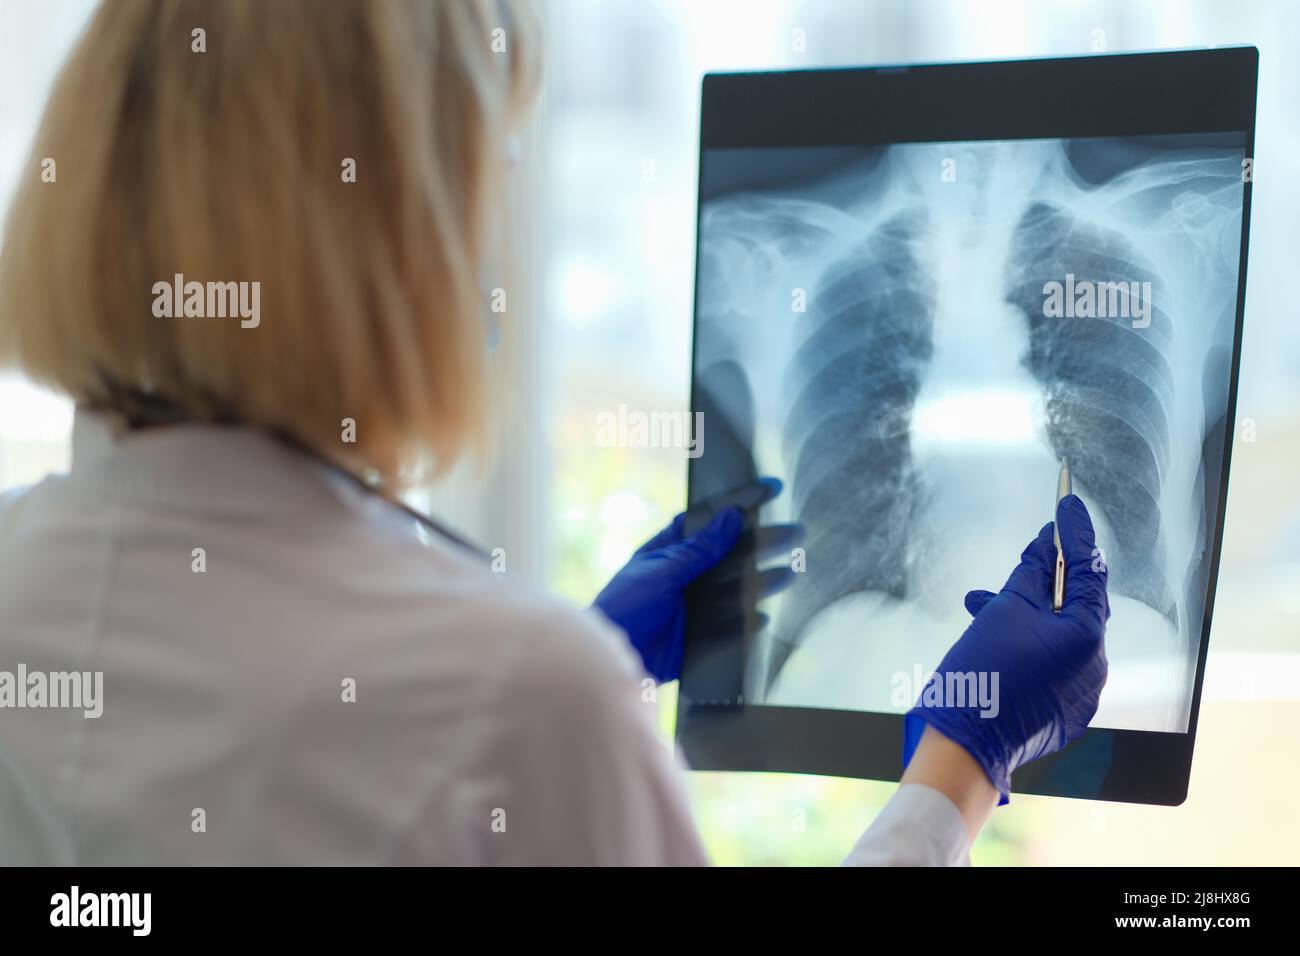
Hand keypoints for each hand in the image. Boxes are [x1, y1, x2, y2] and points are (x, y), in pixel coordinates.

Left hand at [593, 478, 800, 682]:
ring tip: (790, 573)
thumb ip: (699, 548)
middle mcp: (687, 572)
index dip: (742, 502)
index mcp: (671, 547)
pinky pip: (730, 624)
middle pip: (731, 552)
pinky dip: (746, 621)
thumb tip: (732, 517)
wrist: (609, 655)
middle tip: (796, 531)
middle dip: (764, 541)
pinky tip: (762, 616)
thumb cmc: (625, 604)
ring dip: (762, 580)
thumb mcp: (661, 570)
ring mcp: (694, 602)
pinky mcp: (699, 633)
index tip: (772, 489)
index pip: (711, 518)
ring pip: (736, 586)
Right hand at [901, 494, 1109, 801]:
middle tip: (1027, 551)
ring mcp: (1082, 693)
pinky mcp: (1063, 710)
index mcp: (1089, 637)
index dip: (1075, 533)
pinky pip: (1050, 662)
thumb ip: (1032, 573)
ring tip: (982, 604)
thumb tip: (1048, 543)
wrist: (962, 746)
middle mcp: (1097, 666)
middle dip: (1044, 578)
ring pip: (1057, 636)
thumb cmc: (981, 674)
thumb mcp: (1003, 610)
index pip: (1088, 571)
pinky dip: (1026, 643)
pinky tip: (993, 637)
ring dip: (1026, 614)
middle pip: (1075, 605)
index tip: (1067, 501)